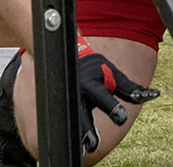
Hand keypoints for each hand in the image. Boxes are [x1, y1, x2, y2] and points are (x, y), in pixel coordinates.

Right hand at [76, 35, 158, 153]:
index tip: (121, 118)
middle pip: (81, 113)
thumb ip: (128, 88)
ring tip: (86, 148)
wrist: (74, 62)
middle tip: (93, 145)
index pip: (103, 98)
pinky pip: (67, 120)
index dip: (113, 108)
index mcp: (91, 84)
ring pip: (72, 119)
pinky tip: (77, 143)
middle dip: (87, 129)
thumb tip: (147, 96)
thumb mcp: (114, 75)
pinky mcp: (64, 106)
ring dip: (78, 134)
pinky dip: (72, 132)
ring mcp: (68, 101)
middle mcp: (77, 93)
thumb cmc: (99, 70)